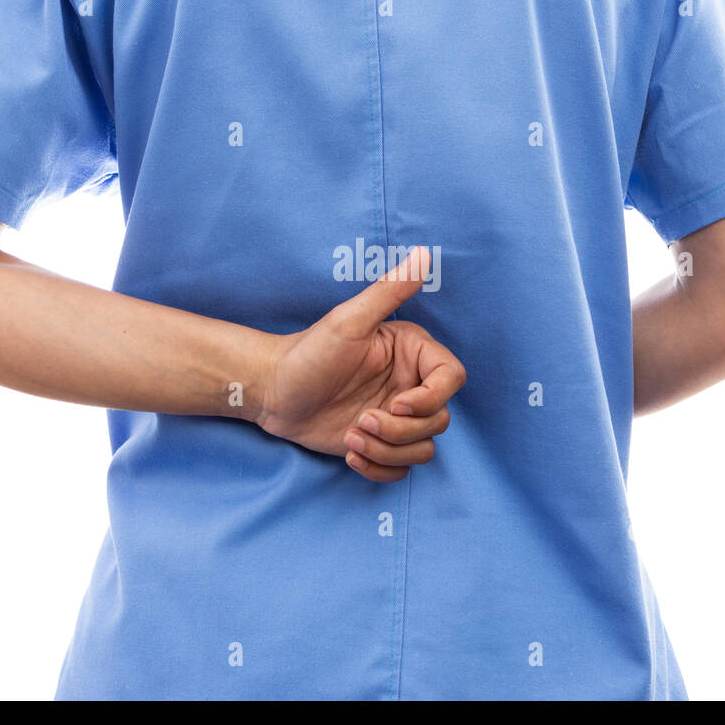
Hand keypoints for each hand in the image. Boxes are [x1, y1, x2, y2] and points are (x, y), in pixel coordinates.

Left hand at [256, 247, 465, 481]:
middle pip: (439, 420)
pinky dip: (380, 469)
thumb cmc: (307, 351)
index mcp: (412, 354)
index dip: (431, 398)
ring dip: (388, 451)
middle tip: (361, 421)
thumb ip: (389, 290)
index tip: (396, 404)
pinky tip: (351, 453)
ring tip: (352, 437)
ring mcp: (396, 418)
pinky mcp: (380, 444)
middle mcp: (410, 385)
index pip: (452, 379)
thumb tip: (423, 254)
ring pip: (424, 448)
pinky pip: (402, 469)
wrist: (272, 391)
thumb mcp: (348, 321)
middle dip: (400, 431)